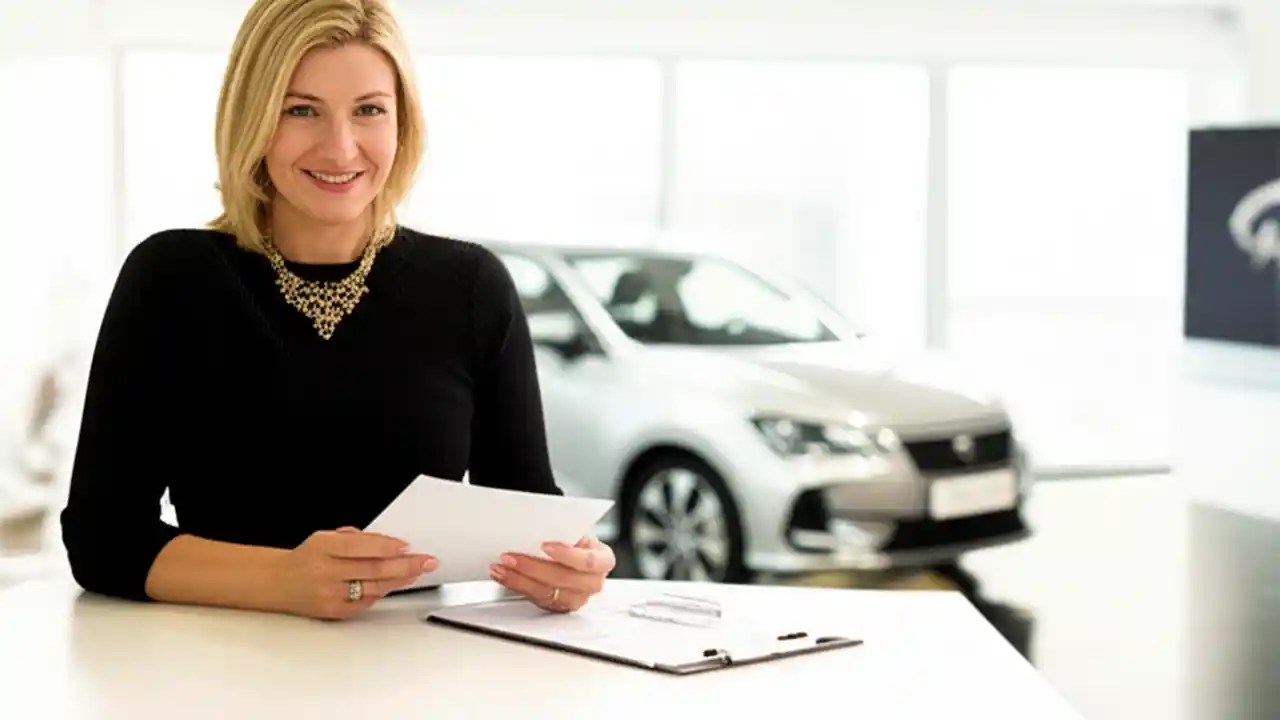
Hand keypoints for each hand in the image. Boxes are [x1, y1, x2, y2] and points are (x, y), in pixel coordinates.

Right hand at [273, 527, 436, 619]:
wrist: (277, 583)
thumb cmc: (305, 558)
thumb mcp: (325, 538)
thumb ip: (355, 539)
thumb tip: (389, 544)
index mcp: (324, 547)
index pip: (362, 546)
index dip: (388, 546)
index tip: (407, 546)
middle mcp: (326, 572)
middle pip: (373, 569)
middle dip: (405, 565)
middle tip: (426, 562)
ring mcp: (330, 594)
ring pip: (374, 587)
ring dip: (400, 580)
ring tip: (417, 573)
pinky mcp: (334, 611)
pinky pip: (366, 602)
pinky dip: (382, 592)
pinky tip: (394, 585)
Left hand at [488, 536, 614, 612]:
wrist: (569, 553)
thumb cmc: (572, 539)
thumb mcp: (574, 531)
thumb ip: (564, 530)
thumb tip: (540, 523)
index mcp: (603, 560)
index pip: (588, 561)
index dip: (566, 555)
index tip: (544, 545)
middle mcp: (592, 583)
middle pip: (563, 579)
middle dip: (533, 566)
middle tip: (510, 556)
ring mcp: (574, 598)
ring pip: (545, 592)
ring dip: (518, 578)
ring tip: (501, 566)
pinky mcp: (556, 606)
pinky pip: (534, 598)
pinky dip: (515, 585)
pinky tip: (502, 575)